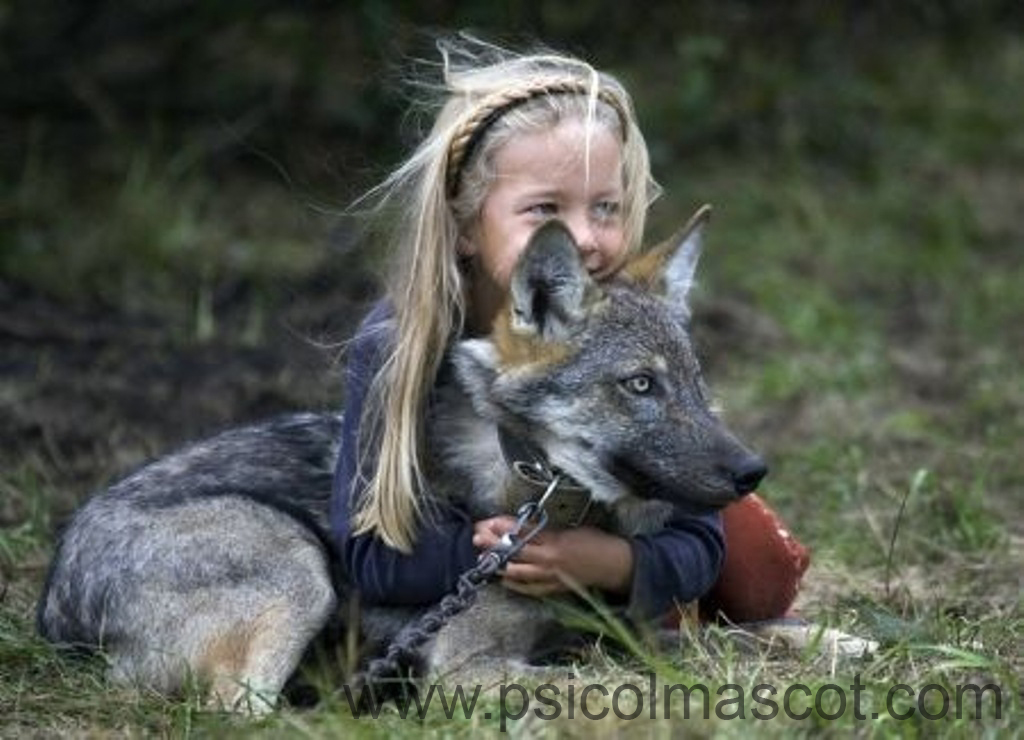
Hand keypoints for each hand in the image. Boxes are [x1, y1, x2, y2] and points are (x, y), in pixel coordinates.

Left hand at [473, 517, 632, 597]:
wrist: (614, 564)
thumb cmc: (596, 542)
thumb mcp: (571, 529)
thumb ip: (547, 531)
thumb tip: (524, 529)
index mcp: (555, 540)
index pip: (522, 531)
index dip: (503, 526)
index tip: (488, 521)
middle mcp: (550, 559)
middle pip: (514, 551)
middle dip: (493, 544)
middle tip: (478, 537)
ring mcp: (550, 576)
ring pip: (517, 572)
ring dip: (499, 564)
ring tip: (484, 559)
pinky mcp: (554, 588)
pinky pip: (530, 589)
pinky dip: (516, 584)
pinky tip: (504, 580)